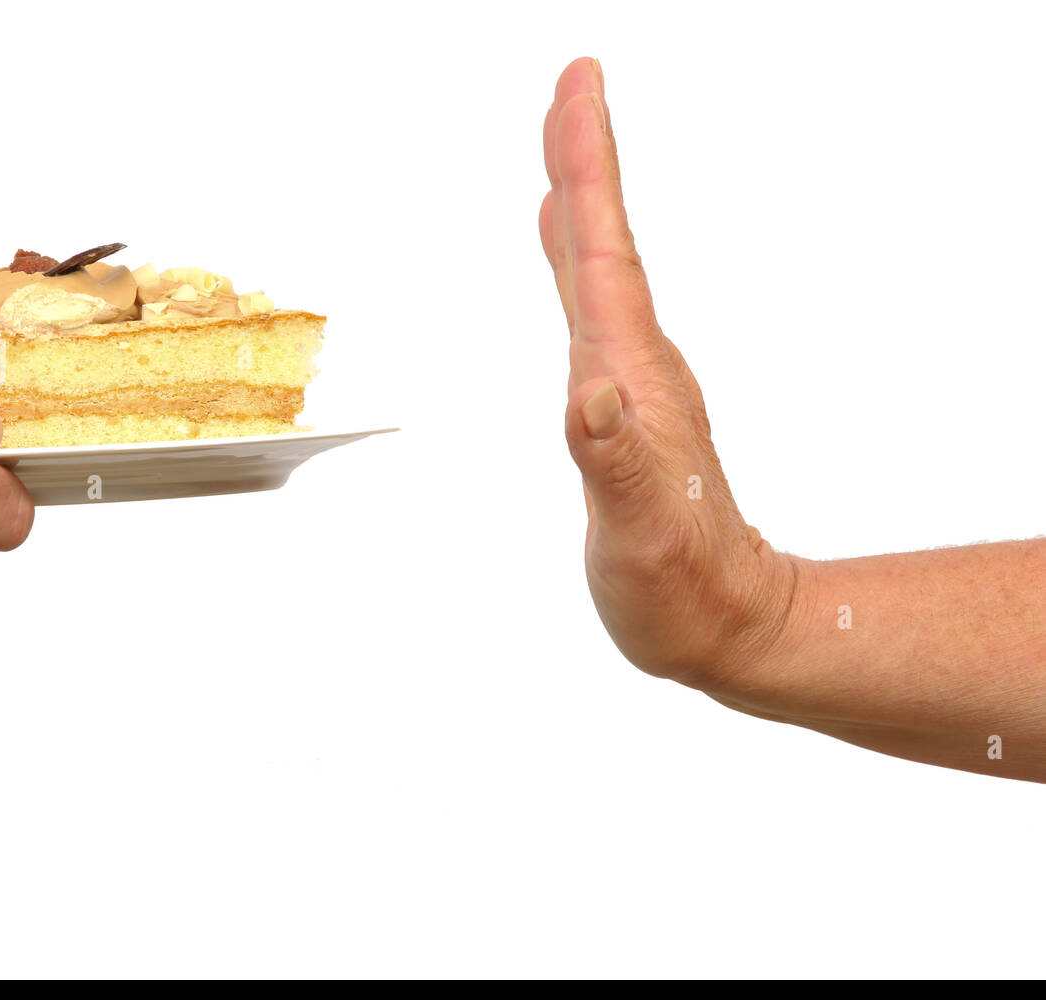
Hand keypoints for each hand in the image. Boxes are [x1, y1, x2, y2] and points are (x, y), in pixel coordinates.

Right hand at [540, 58, 797, 686]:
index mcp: (631, 379)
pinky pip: (594, 312)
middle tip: (568, 90)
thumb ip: (614, 461)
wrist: (725, 621)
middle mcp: (635, 368)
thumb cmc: (680, 585)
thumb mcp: (642, 534)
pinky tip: (568, 256)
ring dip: (582, 203)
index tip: (577, 93)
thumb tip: (591, 389)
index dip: (587, 171)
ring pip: (600, 272)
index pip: (604, 256)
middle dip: (583, 161)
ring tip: (562, 152)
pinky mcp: (626, 408)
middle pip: (604, 244)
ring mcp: (633, 384)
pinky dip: (577, 266)